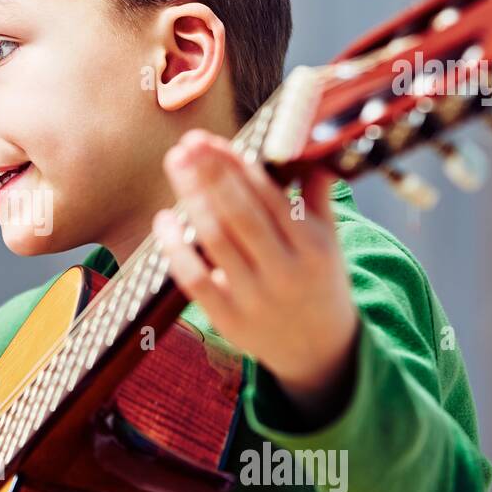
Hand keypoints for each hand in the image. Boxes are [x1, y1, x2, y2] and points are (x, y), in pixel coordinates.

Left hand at [154, 129, 359, 422]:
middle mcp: (284, 271)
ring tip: (176, 165)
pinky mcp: (228, 320)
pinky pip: (194, 279)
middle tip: (187, 144)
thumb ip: (315, 196)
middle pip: (238, 214)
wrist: (320, 350)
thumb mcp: (327, 240)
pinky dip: (175, 248)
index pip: (269, 197)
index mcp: (311, 246)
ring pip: (215, 241)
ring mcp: (255, 298)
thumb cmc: (317, 281)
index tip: (211, 141)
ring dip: (191, 199)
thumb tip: (309, 149)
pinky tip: (164, 219)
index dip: (236, 166)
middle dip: (210, 175)